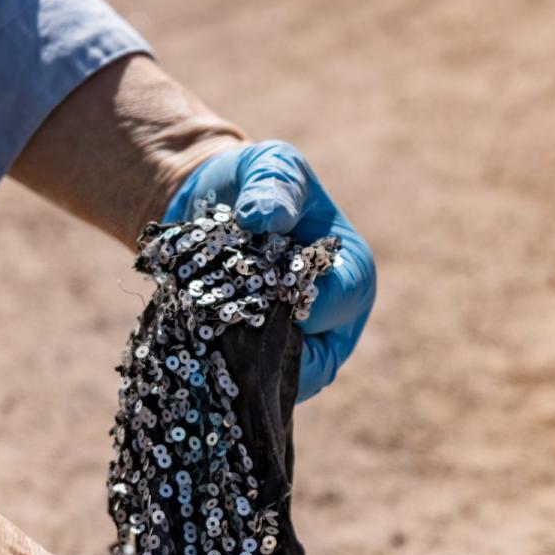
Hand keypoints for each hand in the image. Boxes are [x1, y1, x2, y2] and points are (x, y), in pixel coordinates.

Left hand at [163, 140, 375, 400]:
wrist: (215, 210)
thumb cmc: (257, 185)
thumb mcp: (272, 167)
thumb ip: (275, 185)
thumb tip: (263, 216)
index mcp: (353, 271)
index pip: (339, 301)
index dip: (300, 299)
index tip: (258, 282)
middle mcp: (335, 322)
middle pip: (315, 359)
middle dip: (268, 343)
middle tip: (226, 322)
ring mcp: (302, 351)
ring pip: (282, 383)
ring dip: (244, 364)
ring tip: (210, 336)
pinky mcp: (267, 368)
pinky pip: (253, 387)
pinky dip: (227, 372)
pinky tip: (201, 348)